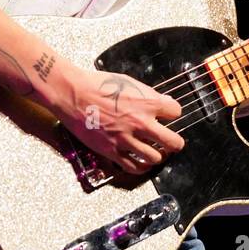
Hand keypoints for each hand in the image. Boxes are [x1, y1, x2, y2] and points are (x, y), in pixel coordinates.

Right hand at [53, 68, 186, 175]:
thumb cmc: (98, 84)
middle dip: (175, 143)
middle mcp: (140, 123)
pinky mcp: (110, 150)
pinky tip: (141, 163)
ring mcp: (125, 139)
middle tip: (173, 143)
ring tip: (157, 153)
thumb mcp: (129, 83)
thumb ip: (148, 95)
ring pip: (154, 158)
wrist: (73, 93)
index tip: (169, 115)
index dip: (173, 113)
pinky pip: (132, 166)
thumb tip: (162, 103)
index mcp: (147, 103)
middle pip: (172, 141)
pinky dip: (140, 166)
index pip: (176, 112)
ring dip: (158, 156)